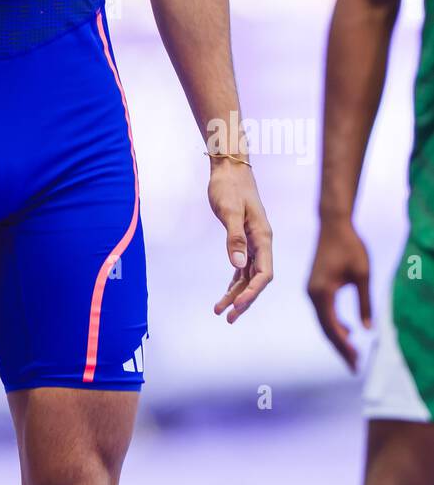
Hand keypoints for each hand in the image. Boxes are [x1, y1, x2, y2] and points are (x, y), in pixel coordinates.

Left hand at [208, 159, 273, 322]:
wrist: (229, 166)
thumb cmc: (229, 186)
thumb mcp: (230, 211)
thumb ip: (235, 238)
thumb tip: (238, 266)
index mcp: (264, 237)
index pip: (264, 273)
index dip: (252, 293)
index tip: (237, 306)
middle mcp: (262, 242)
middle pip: (257, 279)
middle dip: (244, 300)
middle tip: (227, 318)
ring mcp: (254, 241)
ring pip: (248, 275)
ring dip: (236, 294)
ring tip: (220, 312)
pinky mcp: (243, 238)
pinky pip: (242, 267)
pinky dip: (234, 281)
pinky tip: (226, 293)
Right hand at [306, 219, 370, 371]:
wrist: (333, 224)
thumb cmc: (350, 247)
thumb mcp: (362, 275)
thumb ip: (365, 303)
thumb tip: (368, 330)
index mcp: (322, 292)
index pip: (332, 328)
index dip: (344, 347)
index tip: (356, 362)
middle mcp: (312, 293)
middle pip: (325, 328)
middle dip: (340, 348)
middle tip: (355, 367)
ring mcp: (311, 290)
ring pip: (323, 321)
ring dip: (337, 338)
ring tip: (353, 354)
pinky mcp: (314, 286)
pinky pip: (323, 312)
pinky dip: (333, 324)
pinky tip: (348, 330)